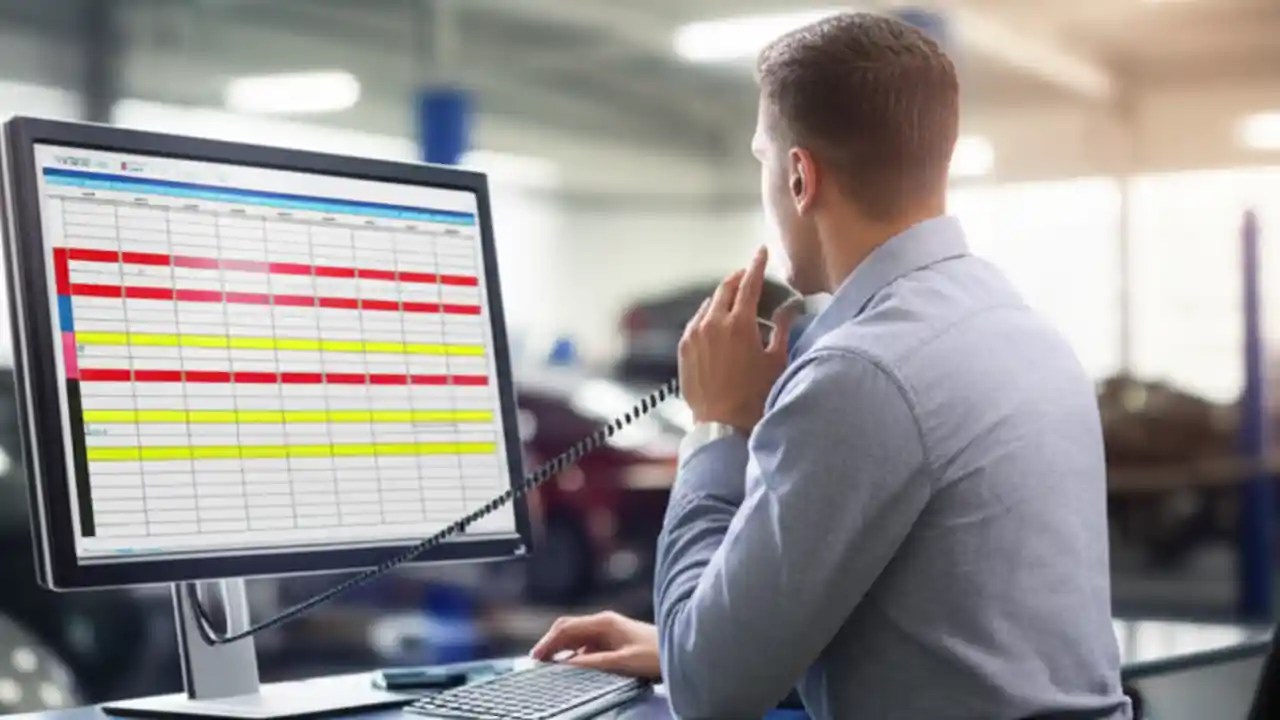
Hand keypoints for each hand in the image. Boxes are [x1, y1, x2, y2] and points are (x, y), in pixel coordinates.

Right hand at [529, 611, 659, 679]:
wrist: (679, 647)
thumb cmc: (654, 654)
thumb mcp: (622, 661)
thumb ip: (593, 662)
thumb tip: (565, 665)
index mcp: (603, 622)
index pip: (566, 627)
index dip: (548, 641)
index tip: (535, 657)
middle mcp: (603, 622)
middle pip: (567, 629)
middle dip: (550, 643)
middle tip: (536, 662)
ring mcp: (607, 630)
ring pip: (575, 637)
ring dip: (560, 649)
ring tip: (547, 665)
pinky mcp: (612, 640)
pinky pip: (585, 645)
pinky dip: (572, 654)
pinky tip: (568, 666)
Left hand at [679, 247, 798, 432]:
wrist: (723, 424)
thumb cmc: (755, 396)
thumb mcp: (776, 359)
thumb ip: (782, 327)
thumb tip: (791, 307)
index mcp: (739, 324)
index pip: (749, 283)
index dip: (756, 265)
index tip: (761, 252)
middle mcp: (712, 324)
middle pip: (725, 288)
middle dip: (738, 278)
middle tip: (748, 276)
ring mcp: (694, 335)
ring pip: (708, 304)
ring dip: (722, 299)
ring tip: (735, 304)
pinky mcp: (684, 348)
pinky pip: (696, 322)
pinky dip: (708, 316)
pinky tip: (716, 324)